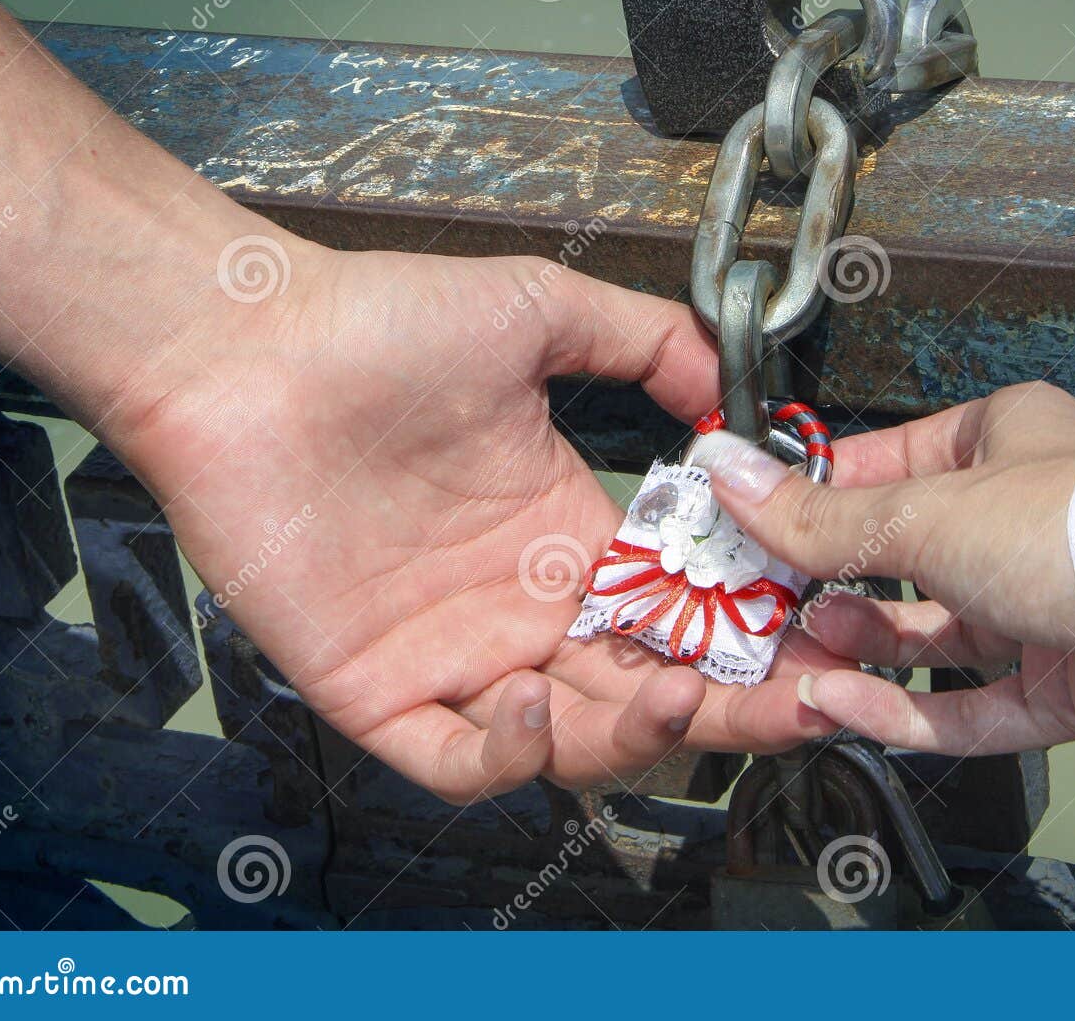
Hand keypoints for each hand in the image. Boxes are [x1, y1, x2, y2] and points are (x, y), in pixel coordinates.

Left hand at [105, 239, 841, 800]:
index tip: (828, 628)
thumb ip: (648, 342)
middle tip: (810, 700)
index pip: (683, 609)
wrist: (247, 344)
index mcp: (567, 534)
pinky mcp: (375, 690)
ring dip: (637, 735)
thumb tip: (729, 387)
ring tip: (676, 693)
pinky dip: (507, 755)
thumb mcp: (540, 313)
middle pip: (650, 689)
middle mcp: (522, 605)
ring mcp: (453, 654)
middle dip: (735, 705)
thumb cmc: (379, 321)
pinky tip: (535, 700)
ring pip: (571, 740)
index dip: (755, 629)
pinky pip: (455, 759)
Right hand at [690, 381, 1074, 753]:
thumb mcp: (918, 512)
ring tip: (797, 650)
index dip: (819, 491)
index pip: (888, 462)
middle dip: (832, 582)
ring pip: (933, 636)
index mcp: (1001, 442)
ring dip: (862, 647)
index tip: (753, 516)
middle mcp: (1023, 521)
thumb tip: (727, 477)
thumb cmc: (1071, 527)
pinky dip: (905, 709)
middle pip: (906, 556)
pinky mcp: (1060, 686)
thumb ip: (818, 516)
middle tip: (761, 600)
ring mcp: (1043, 607)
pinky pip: (967, 704)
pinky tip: (841, 703)